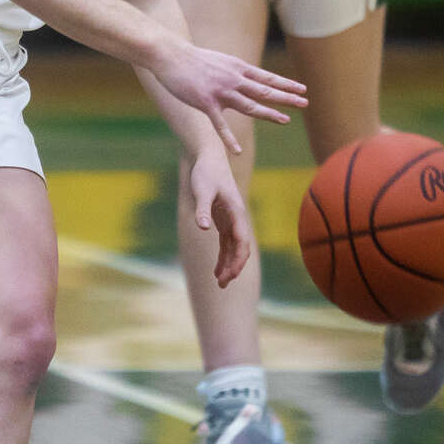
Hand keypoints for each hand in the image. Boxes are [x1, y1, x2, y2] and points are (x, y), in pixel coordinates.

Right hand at [156, 41, 306, 151]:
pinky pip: (220, 125)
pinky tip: (237, 151)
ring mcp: (221, 92)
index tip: (302, 88)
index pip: (267, 77)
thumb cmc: (192, 58)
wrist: (170, 55)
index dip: (286, 84)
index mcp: (237, 68)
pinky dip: (229, 139)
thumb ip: (232, 71)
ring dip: (270, 114)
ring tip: (286, 120)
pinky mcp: (205, 103)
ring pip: (250, 106)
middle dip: (287, 98)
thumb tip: (243, 75)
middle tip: (305, 103)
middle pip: (265, 91)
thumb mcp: (219, 60)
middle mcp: (233, 79)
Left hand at [189, 149, 253, 285]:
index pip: (242, 241)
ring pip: (233, 248)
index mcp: (237, 212)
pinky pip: (225, 243)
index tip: (230, 275)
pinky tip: (216, 270)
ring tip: (220, 284)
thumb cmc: (206, 172)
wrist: (208, 157)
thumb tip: (203, 228)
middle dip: (233, 268)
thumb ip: (203, 209)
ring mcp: (230, 220)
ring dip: (228, 265)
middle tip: (222, 285)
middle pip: (240, 248)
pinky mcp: (222, 219)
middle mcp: (237, 218)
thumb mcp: (202, 190)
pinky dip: (222, 257)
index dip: (238, 260)